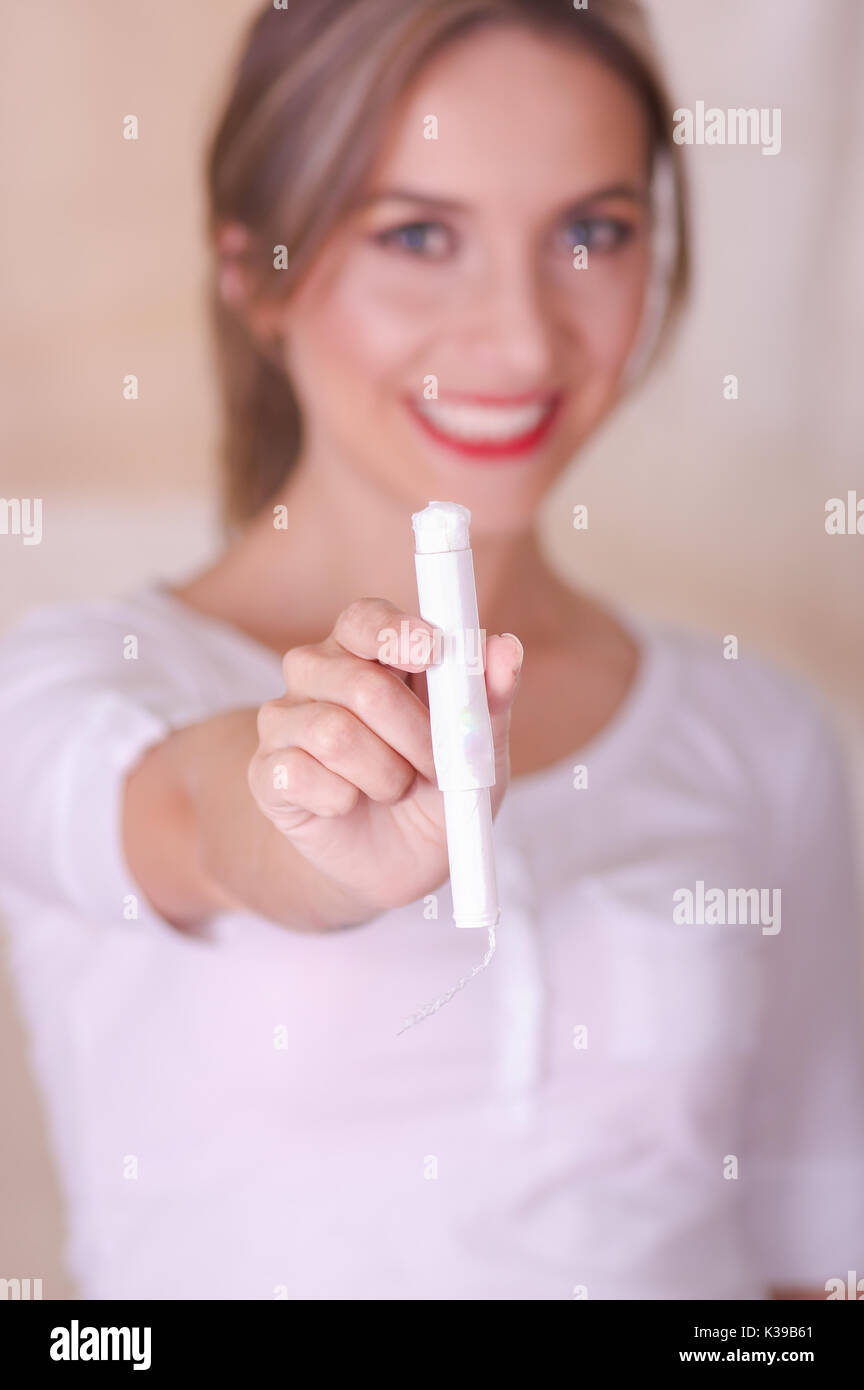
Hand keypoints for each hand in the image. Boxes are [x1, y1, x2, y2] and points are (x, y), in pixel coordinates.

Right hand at [248, 597, 522, 921]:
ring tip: (395, 787)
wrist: (401, 862)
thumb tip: (506, 648)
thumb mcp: (478, 749)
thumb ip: (489, 698)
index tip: (434, 653)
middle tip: (435, 765)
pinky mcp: (266, 772)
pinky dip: (343, 799)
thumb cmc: (438, 789)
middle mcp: (318, 674)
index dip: (397, 632)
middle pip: (359, 683)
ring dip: (385, 774)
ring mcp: (285, 721)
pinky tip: (350, 804)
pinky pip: (301, 776)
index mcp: (368, 651)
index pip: (365, 618)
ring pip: (334, 734)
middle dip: (414, 734)